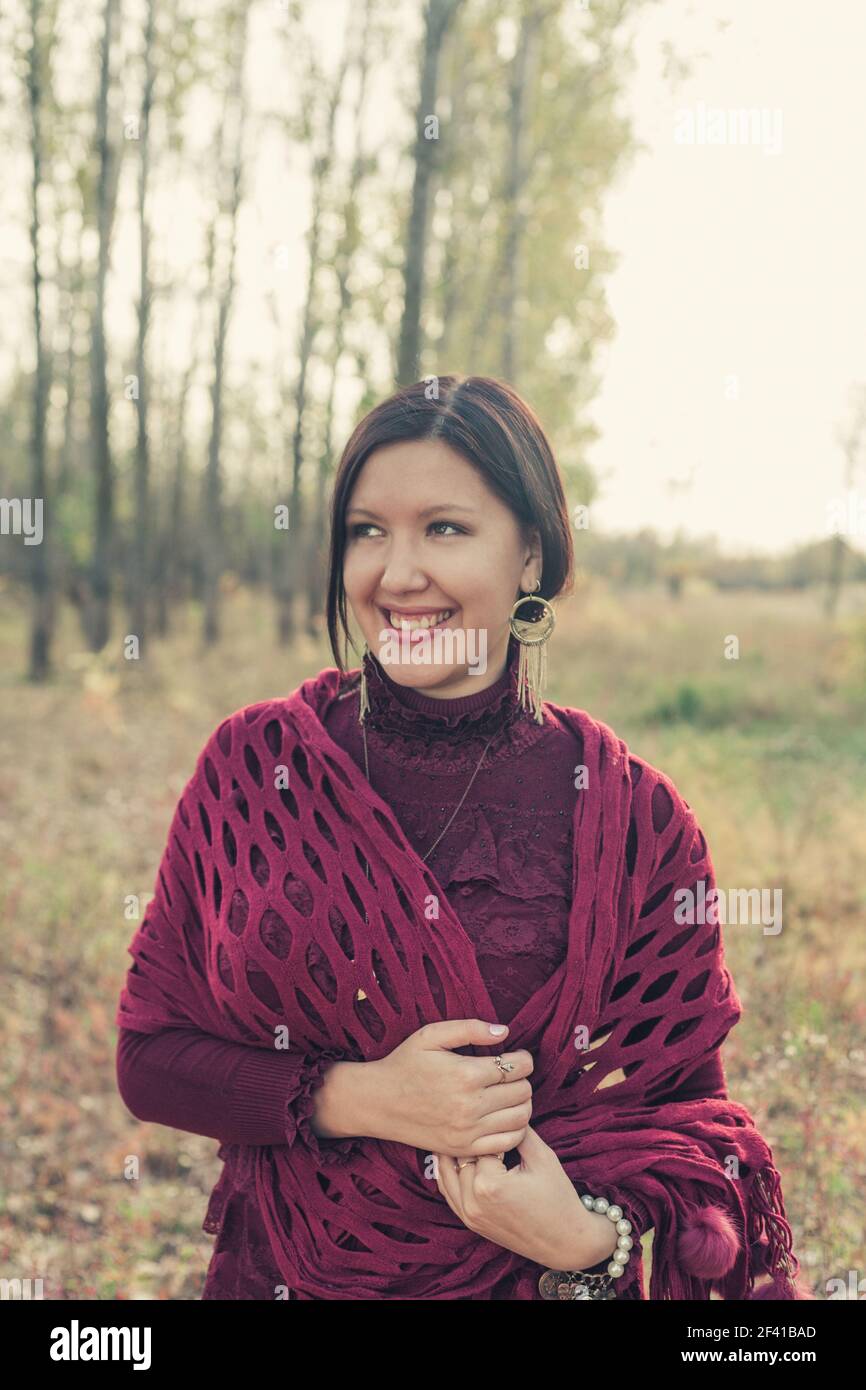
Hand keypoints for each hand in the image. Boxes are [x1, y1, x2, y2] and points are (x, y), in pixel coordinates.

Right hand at [366, 1018, 533, 1155]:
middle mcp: (471, 1105)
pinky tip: (503, 1116)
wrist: (379, 1102)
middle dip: (522, 1079)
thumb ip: (470, 1029)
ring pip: (521, 1118)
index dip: (523, 1059)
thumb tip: (505, 1032)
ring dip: (522, 1103)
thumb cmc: (405, 1063)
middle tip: (510, 1074)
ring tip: (509, 1094)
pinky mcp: (465, 1148)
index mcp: (466, 1074)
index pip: (519, 1067)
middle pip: (523, 1092)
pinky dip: (515, 1129)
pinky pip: (508, 1142)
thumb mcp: (432, 1035)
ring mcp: (469, 1131)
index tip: (516, 1056)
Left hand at [434, 1123, 613, 1269]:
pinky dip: (449, 1173)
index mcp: (489, 1184)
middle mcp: (473, 1202)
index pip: (479, 1140)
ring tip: (459, 1130)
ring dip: (454, 1153)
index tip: (492, 1113)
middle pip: (460, 1155)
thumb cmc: (558, 1197)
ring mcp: (469, 1215)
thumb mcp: (542, 1157)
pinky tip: (453, 1156)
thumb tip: (503, 1106)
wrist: (566, 1242)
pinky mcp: (470, 1223)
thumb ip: (518, 1130)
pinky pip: (449, 1192)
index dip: (488, 1126)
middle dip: (471, 1138)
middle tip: (473, 1116)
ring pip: (447, 1172)